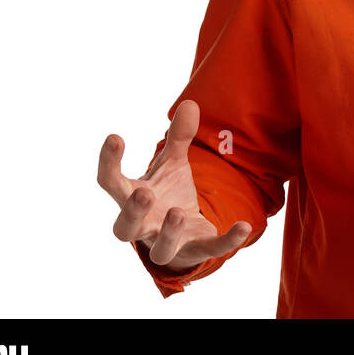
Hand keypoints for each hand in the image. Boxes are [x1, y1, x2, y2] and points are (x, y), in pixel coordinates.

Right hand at [98, 99, 251, 271]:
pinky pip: (210, 250)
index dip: (109, 162)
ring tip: (177, 212)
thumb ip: (179, 138)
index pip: (110, 183)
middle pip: (124, 228)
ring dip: (169, 232)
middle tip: (144, 193)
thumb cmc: (167, 193)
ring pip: (160, 250)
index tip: (115, 136)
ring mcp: (168, 242)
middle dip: (133, 212)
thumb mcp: (173, 164)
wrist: (183, 232)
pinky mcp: (195, 251)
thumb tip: (190, 104)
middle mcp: (144, 225)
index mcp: (132, 197)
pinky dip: (227, 240)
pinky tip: (244, 226)